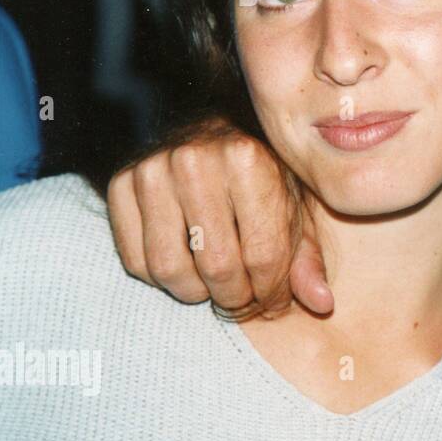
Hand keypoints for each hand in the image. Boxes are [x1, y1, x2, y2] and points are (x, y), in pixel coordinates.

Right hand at [106, 121, 333, 314]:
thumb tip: (321, 303)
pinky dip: (162, 278)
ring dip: (197, 291)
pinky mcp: (120, 186)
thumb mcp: (295, 211)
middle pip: (217, 267)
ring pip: (171, 269)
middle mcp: (195, 159)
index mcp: (247, 158)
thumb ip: (307, 259)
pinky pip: (136, 261)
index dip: (271, 290)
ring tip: (215, 282)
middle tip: (244, 295)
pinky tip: (186, 264)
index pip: (262, 255)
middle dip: (236, 295)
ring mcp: (152, 170)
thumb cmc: (263, 180)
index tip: (273, 296)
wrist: (212, 137)